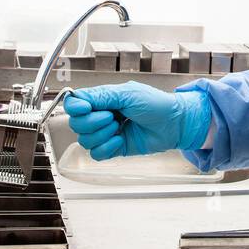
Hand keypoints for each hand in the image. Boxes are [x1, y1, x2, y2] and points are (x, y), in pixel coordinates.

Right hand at [63, 81, 211, 159]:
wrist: (174, 123)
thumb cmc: (156, 104)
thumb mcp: (127, 94)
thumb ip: (101, 96)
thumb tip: (78, 99)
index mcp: (102, 99)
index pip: (74, 104)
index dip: (75, 108)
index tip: (86, 108)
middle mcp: (101, 116)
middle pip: (77, 124)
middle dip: (93, 122)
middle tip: (112, 117)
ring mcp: (106, 133)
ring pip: (85, 140)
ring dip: (101, 135)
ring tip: (119, 127)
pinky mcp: (113, 149)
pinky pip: (96, 154)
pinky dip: (106, 148)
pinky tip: (119, 141)